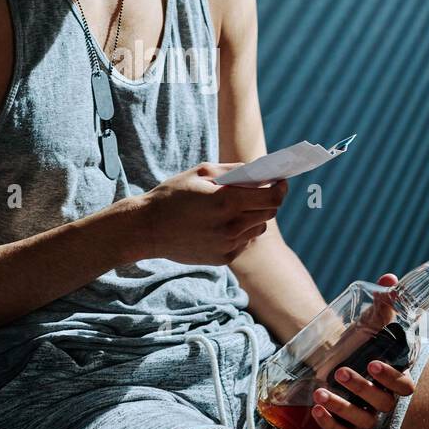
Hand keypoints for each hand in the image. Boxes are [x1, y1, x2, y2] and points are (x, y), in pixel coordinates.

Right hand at [137, 162, 288, 264]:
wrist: (147, 229)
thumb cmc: (172, 196)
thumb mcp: (201, 172)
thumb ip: (234, 170)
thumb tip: (259, 170)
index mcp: (228, 201)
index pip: (273, 196)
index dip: (281, 187)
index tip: (281, 181)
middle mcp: (232, 226)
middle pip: (270, 212)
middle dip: (269, 199)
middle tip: (260, 191)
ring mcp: (228, 245)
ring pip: (258, 228)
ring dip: (254, 216)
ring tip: (236, 208)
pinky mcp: (223, 258)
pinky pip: (244, 242)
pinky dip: (241, 231)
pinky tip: (222, 224)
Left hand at [310, 273, 415, 428]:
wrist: (332, 348)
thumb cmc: (359, 336)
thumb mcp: (371, 318)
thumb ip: (385, 301)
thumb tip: (390, 279)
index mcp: (395, 374)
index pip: (405, 386)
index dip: (392, 379)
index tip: (373, 363)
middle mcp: (383, 397)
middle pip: (384, 405)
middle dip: (362, 389)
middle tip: (340, 370)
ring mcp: (364, 411)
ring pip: (364, 422)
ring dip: (343, 408)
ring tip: (321, 391)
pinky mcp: (345, 421)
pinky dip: (332, 427)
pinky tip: (318, 409)